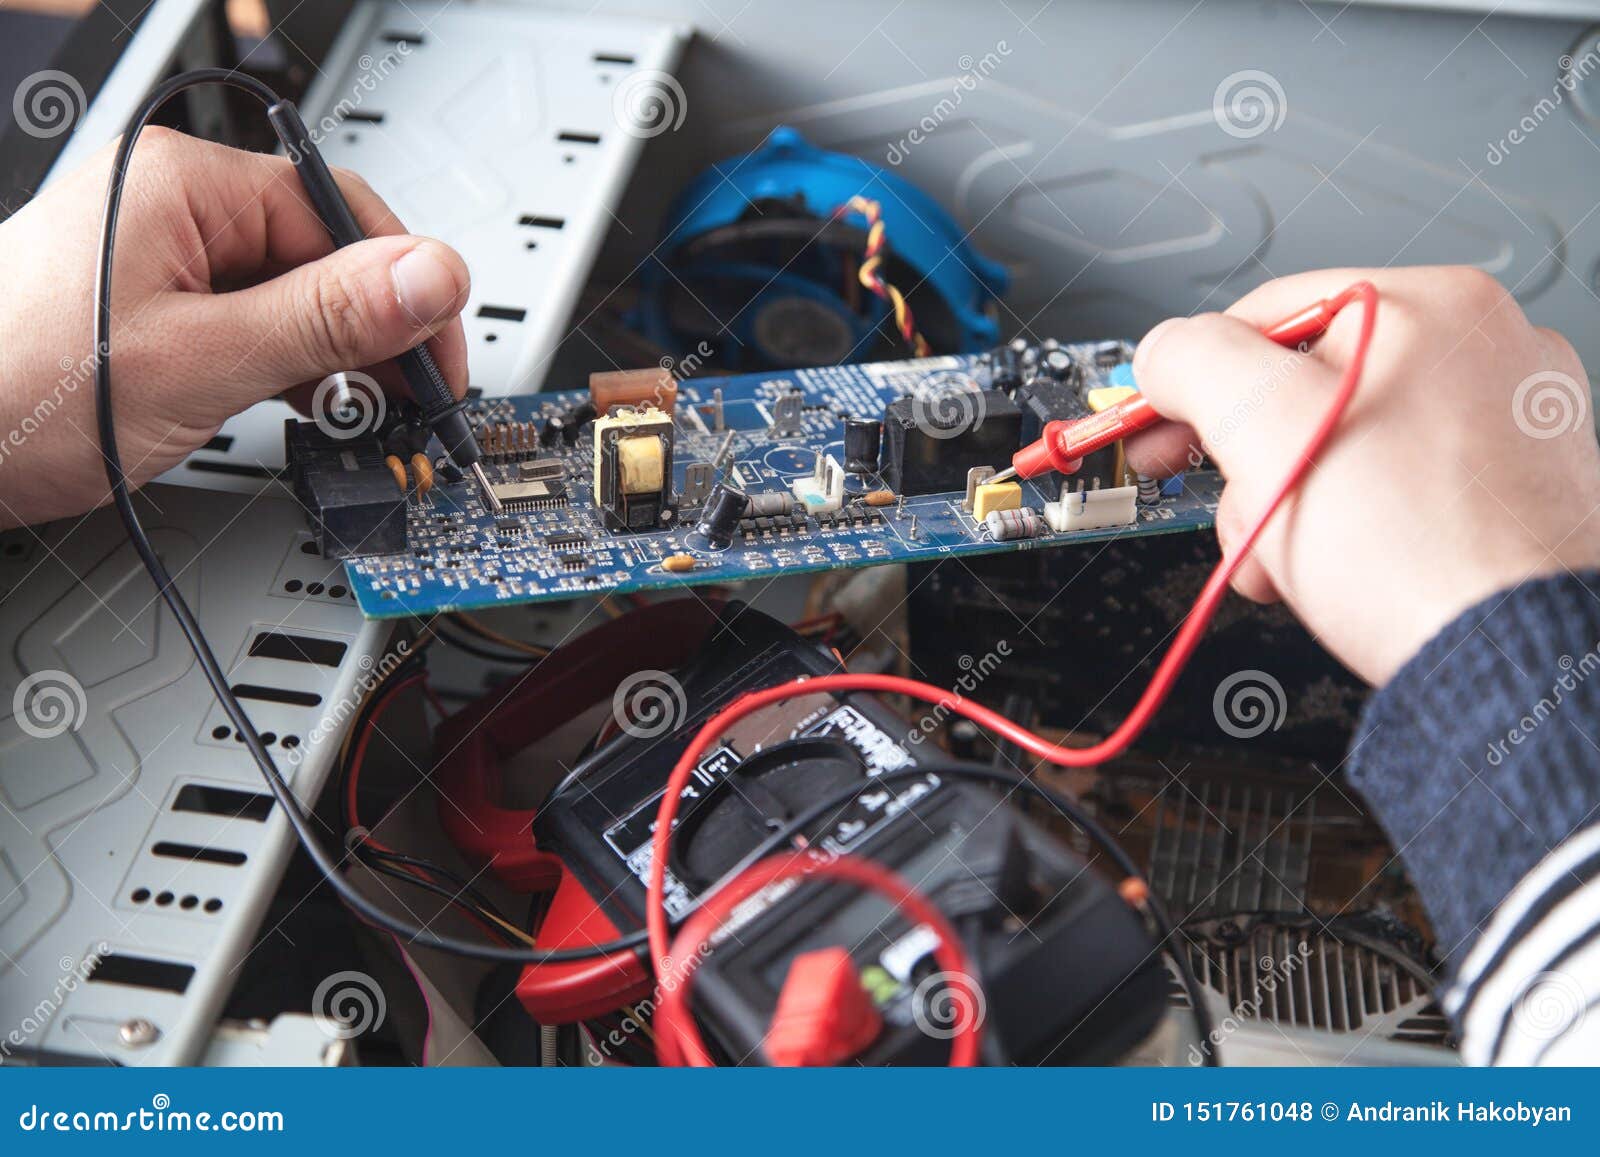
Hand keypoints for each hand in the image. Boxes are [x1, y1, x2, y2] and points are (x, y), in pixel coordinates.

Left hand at [0, 127, 470, 528]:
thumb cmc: (14, 396)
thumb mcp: (200, 363)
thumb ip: (326, 320)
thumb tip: (430, 277)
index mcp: (183, 187)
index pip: (343, 214)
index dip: (407, 293)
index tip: (438, 363)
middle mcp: (172, 206)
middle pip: (322, 254)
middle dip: (372, 332)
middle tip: (403, 403)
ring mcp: (160, 255)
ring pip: (291, 293)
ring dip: (333, 357)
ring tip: (353, 415)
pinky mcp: (152, 304)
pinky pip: (251, 319)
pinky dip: (288, 366)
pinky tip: (306, 406)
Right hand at [1125, 266, 1599, 685]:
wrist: (1508, 659)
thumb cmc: (1416, 553)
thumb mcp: (1264, 428)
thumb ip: (1194, 362)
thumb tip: (1167, 352)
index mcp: (1434, 305)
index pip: (1267, 314)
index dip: (1194, 377)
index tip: (1158, 426)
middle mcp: (1486, 349)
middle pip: (1304, 387)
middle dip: (1250, 462)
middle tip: (1229, 506)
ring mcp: (1508, 422)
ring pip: (1345, 444)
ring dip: (1292, 505)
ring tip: (1291, 558)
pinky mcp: (1511, 490)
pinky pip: (1397, 488)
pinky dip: (1353, 526)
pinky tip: (1339, 568)